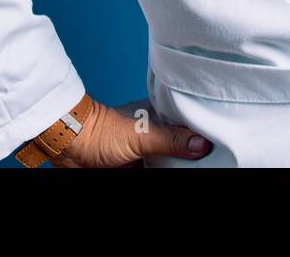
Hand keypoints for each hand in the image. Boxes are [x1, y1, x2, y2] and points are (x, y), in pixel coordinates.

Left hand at [50, 96, 212, 167]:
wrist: (70, 148)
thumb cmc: (101, 132)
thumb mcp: (142, 135)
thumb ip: (171, 139)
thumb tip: (202, 143)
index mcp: (159, 117)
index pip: (188, 125)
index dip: (202, 133)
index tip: (219, 140)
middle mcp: (153, 134)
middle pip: (180, 148)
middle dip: (192, 155)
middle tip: (211, 160)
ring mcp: (144, 154)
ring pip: (169, 163)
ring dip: (179, 165)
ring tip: (200, 166)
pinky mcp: (134, 169)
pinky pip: (155, 171)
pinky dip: (164, 172)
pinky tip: (177, 170)